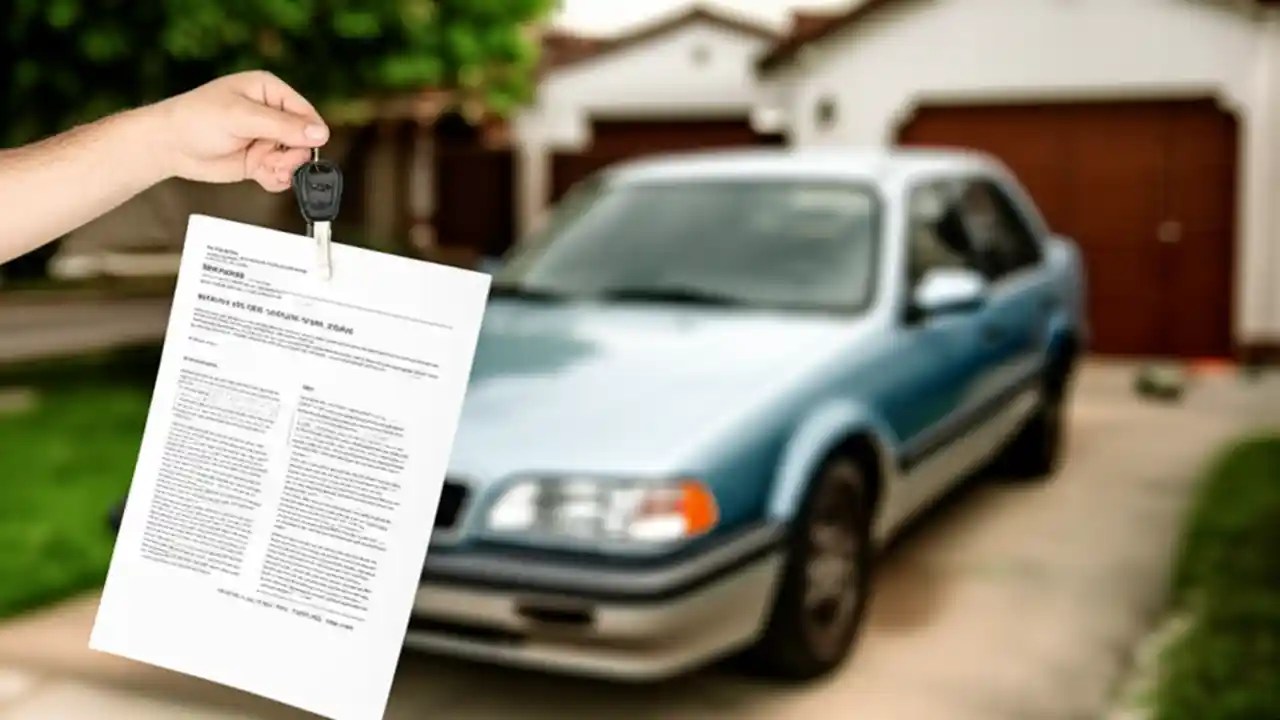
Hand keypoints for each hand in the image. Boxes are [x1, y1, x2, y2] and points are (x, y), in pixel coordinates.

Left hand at [150, 71, 329, 191]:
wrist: (168, 145)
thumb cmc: (196, 119)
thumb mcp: (242, 118)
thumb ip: (283, 126)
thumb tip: (321, 134)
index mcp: (269, 91)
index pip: (305, 112)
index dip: (308, 132)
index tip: (301, 147)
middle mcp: (271, 114)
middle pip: (303, 139)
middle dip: (293, 155)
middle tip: (277, 161)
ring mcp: (265, 139)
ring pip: (294, 160)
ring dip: (284, 169)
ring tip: (267, 170)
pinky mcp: (259, 161)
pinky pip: (282, 174)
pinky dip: (276, 179)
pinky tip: (263, 177)